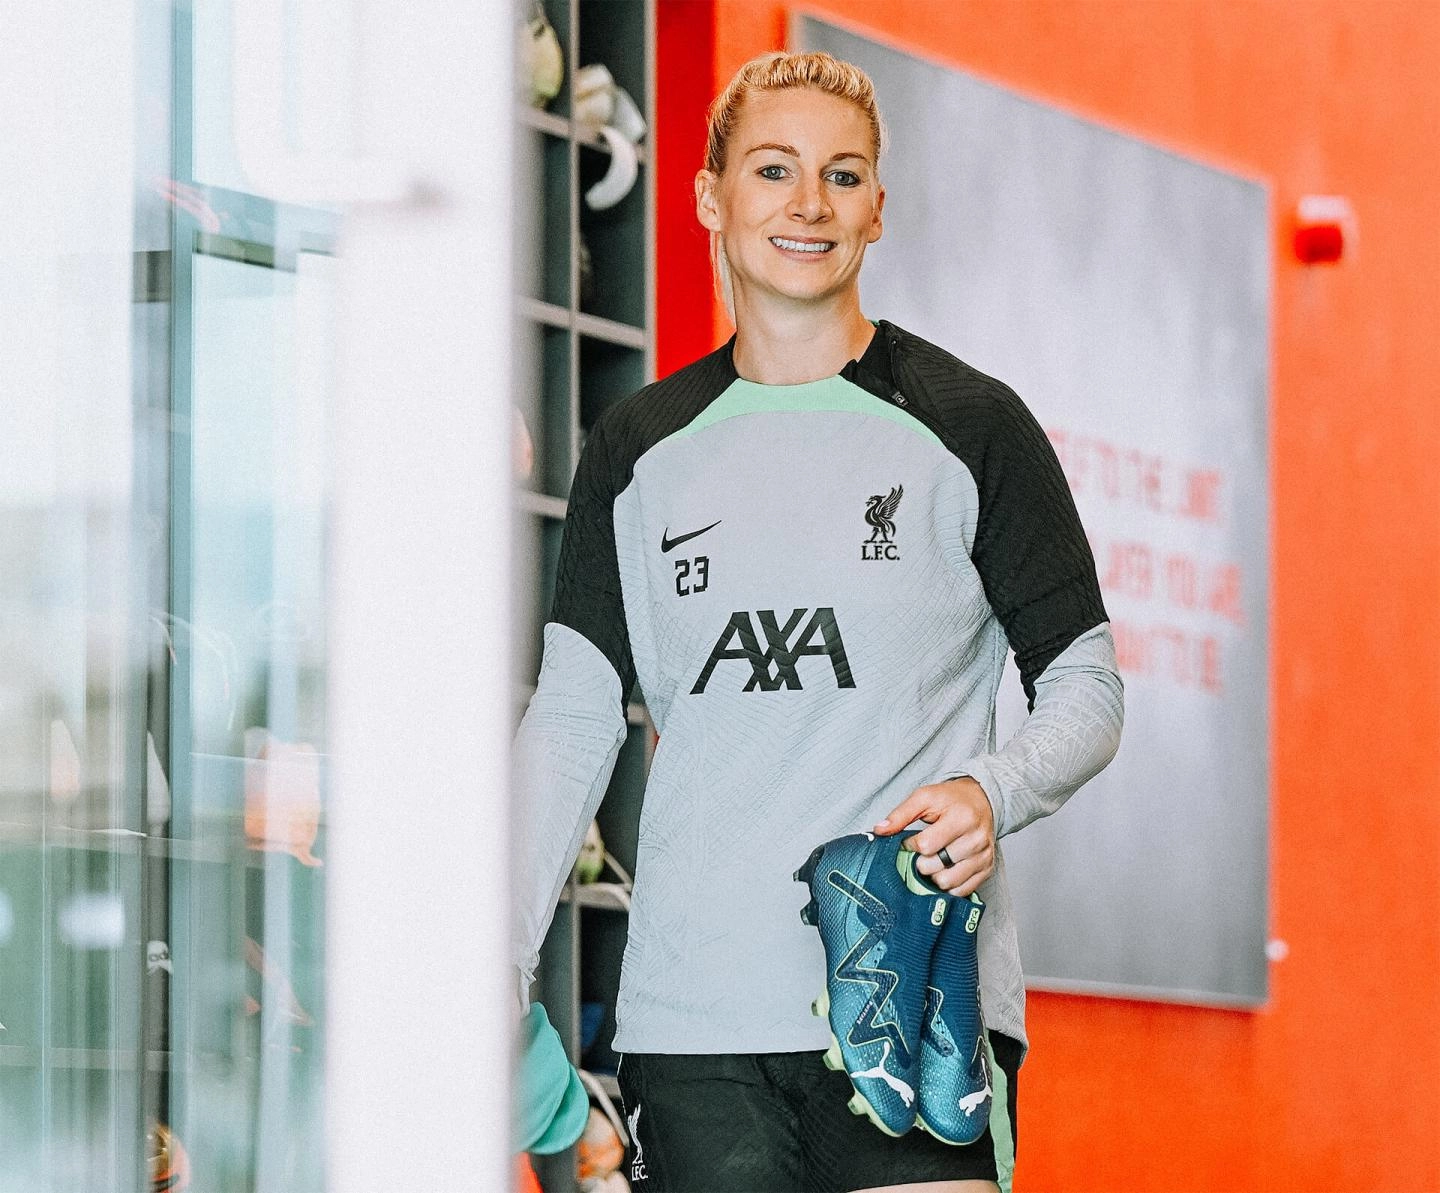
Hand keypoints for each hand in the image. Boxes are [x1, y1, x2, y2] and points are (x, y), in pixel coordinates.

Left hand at [873, 777, 994, 896]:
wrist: (980, 800)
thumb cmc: (950, 799)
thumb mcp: (924, 797)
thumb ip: (900, 814)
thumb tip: (879, 830)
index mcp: (962, 818)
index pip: (925, 845)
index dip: (911, 844)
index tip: (911, 840)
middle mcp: (977, 839)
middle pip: (935, 866)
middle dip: (921, 861)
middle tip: (922, 852)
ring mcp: (984, 856)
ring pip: (947, 882)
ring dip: (933, 875)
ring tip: (933, 861)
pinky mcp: (988, 869)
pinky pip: (962, 891)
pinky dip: (949, 885)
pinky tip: (944, 870)